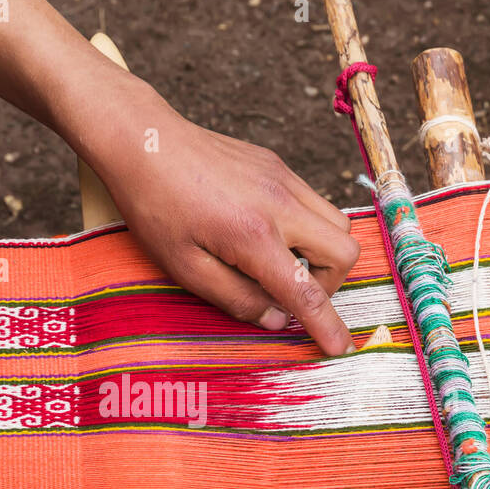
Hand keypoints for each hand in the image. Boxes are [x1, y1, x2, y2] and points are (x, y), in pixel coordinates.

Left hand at [99, 104, 360, 356]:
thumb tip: (275, 318)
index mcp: (253, 236)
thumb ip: (235, 298)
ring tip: (279, 263)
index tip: (341, 347)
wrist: (144, 142)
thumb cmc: (155, 207)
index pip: (306, 290)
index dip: (327, 324)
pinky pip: (314, 202)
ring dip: (322, 253)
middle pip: (345, 251)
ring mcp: (283, 179)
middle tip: (292, 292)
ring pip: (337, 223)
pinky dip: (307, 227)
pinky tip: (267, 233)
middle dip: (330, 283)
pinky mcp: (277, 166)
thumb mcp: (185, 267)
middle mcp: (279, 204)